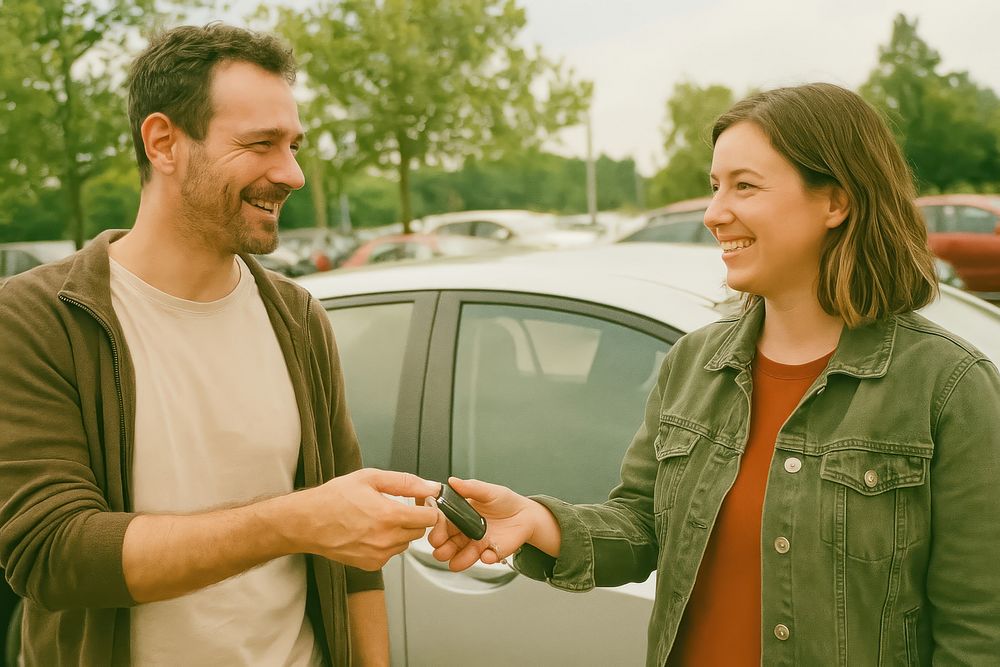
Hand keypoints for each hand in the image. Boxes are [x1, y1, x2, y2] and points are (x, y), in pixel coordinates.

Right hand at [286, 468, 440, 570]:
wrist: (307, 522)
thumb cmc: (334, 498)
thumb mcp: (370, 478)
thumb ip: (405, 482)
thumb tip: (430, 486)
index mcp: (389, 516)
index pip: (430, 518)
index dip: (427, 507)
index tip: (419, 502)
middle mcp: (386, 539)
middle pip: (420, 531)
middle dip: (414, 519)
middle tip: (397, 508)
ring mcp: (379, 555)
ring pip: (405, 543)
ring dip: (400, 532)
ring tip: (379, 519)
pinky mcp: (371, 565)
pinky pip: (390, 554)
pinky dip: (387, 544)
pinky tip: (370, 532)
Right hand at [427, 477, 540, 571]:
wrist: (525, 514)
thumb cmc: (504, 501)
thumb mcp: (487, 491)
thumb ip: (470, 487)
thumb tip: (453, 481)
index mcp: (460, 516)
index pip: (442, 524)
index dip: (437, 529)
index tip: (436, 532)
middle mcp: (465, 533)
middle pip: (446, 544)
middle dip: (441, 549)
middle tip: (441, 548)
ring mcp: (477, 544)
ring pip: (461, 556)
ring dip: (458, 560)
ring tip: (455, 561)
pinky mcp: (491, 553)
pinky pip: (485, 559)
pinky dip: (486, 559)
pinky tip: (486, 554)